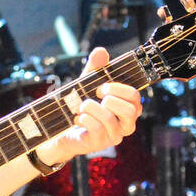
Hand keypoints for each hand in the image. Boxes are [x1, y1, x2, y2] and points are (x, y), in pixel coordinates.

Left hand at [36, 47, 142, 167]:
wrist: (60, 130)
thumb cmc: (80, 107)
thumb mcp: (86, 85)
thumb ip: (95, 69)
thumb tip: (101, 51)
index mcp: (126, 110)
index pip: (135, 97)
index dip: (119, 89)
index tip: (102, 86)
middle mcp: (124, 125)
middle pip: (131, 110)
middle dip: (111, 98)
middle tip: (95, 94)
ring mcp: (112, 136)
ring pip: (110, 119)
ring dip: (91, 107)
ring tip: (81, 106)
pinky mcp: (98, 144)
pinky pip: (95, 128)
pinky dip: (84, 118)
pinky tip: (77, 117)